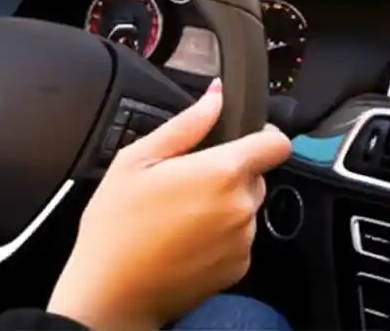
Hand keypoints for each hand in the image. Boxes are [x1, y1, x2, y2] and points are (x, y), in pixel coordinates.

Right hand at [47, 80, 291, 330]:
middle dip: (230, 173)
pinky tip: (184, 239)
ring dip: (224, 205)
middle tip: (187, 181)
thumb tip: (216, 96)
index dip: (265, 135)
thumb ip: (186, 124)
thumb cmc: (117, 225)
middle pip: (256, 176)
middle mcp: (242, 206)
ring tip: (180, 215)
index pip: (277, 144)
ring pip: (246, 208)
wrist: (112, 293)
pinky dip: (220, 235)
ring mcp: (243, 240)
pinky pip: (239, 238)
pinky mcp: (238, 268)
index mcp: (223, 172)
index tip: (243, 137)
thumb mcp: (137, 160)